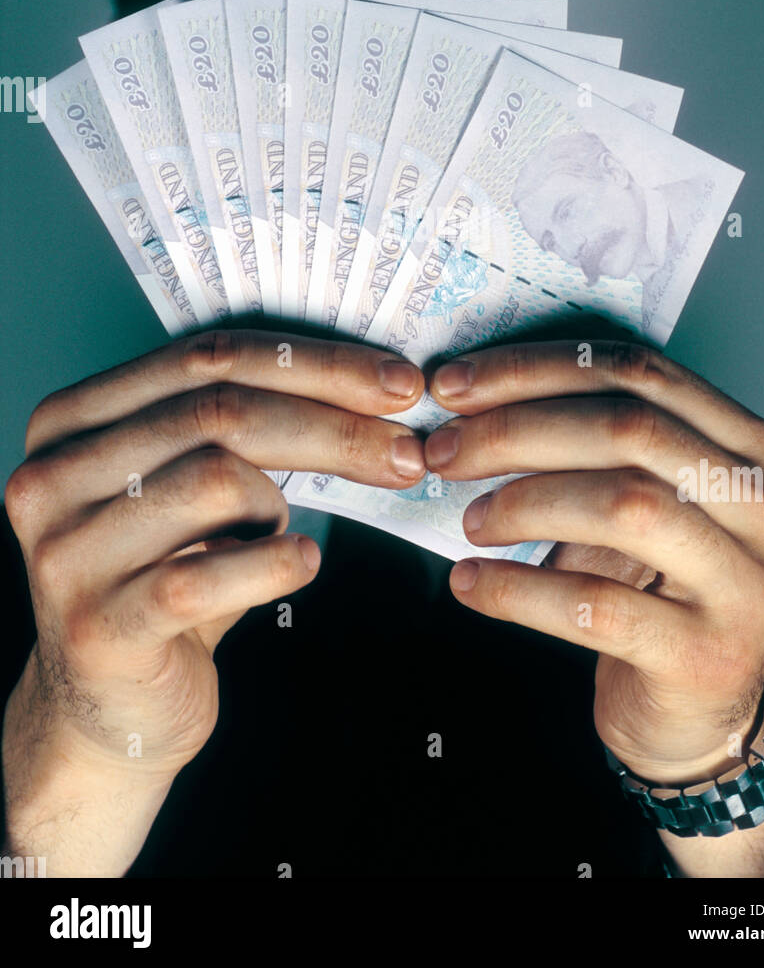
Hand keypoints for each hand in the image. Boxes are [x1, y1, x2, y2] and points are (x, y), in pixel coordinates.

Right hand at [2, 329, 424, 872]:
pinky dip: (277, 564)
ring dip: (279, 503)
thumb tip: (373, 381)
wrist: (111, 709)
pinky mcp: (100, 626)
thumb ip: (240, 424)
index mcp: (72, 420)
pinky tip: (301, 565)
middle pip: (222, 410)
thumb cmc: (167, 577)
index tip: (397, 383)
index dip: (314, 364)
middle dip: (335, 425)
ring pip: (218, 477)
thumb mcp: (186, 485)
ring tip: (280, 534)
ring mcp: (68, 552)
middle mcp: (51, 475)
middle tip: (409, 451)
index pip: (208, 357)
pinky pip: (212, 574)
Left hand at [427, 339, 763, 787]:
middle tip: (445, 451)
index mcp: (752, 448)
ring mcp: (745, 584)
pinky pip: (596, 605)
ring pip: (624, 507)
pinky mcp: (705, 656)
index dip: (537, 370)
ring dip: (523, 504)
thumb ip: (592, 445)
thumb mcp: (645, 502)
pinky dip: (519, 590)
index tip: (457, 385)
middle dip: (518, 431)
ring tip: (470, 520)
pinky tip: (471, 583)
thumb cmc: (657, 589)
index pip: (640, 373)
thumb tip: (472, 399)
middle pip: (629, 430)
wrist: (696, 714)